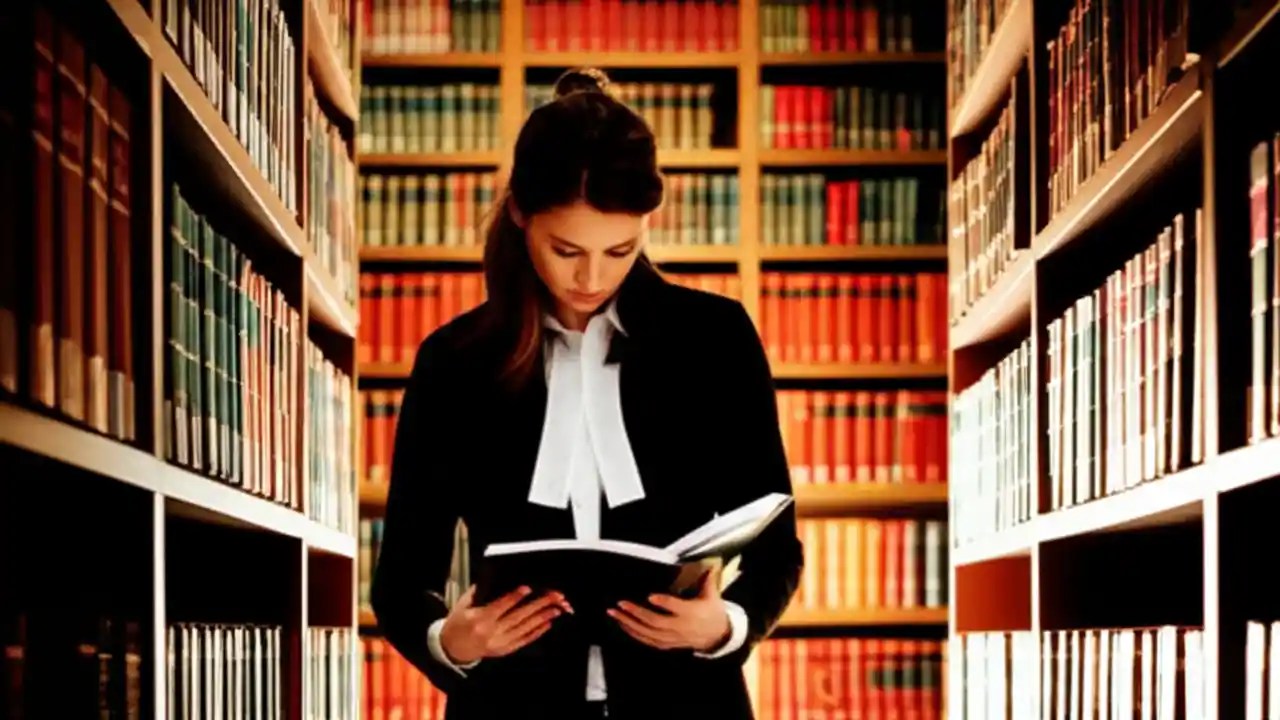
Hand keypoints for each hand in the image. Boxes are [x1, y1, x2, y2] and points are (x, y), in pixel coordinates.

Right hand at [440, 585, 572, 664]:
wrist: (453, 649)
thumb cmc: (459, 622)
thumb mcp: (463, 604)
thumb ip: (480, 591)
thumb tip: (497, 578)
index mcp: (479, 618)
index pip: (500, 606)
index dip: (514, 597)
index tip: (528, 588)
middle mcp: (491, 632)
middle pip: (518, 617)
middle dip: (537, 605)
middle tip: (553, 596)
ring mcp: (499, 643)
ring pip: (524, 629)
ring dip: (542, 618)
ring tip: (556, 608)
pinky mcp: (505, 650)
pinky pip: (524, 640)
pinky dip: (536, 632)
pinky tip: (547, 624)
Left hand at [608, 571, 730, 651]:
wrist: (717, 636)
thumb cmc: (712, 612)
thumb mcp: (712, 595)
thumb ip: (707, 578)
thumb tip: (708, 562)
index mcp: (692, 613)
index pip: (677, 608)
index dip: (664, 603)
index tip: (650, 596)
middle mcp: (680, 626)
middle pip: (656, 622)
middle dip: (637, 613)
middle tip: (621, 603)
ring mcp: (672, 637)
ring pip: (648, 633)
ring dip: (629, 623)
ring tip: (615, 613)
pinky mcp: (667, 644)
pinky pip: (648, 641)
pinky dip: (634, 633)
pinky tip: (622, 624)